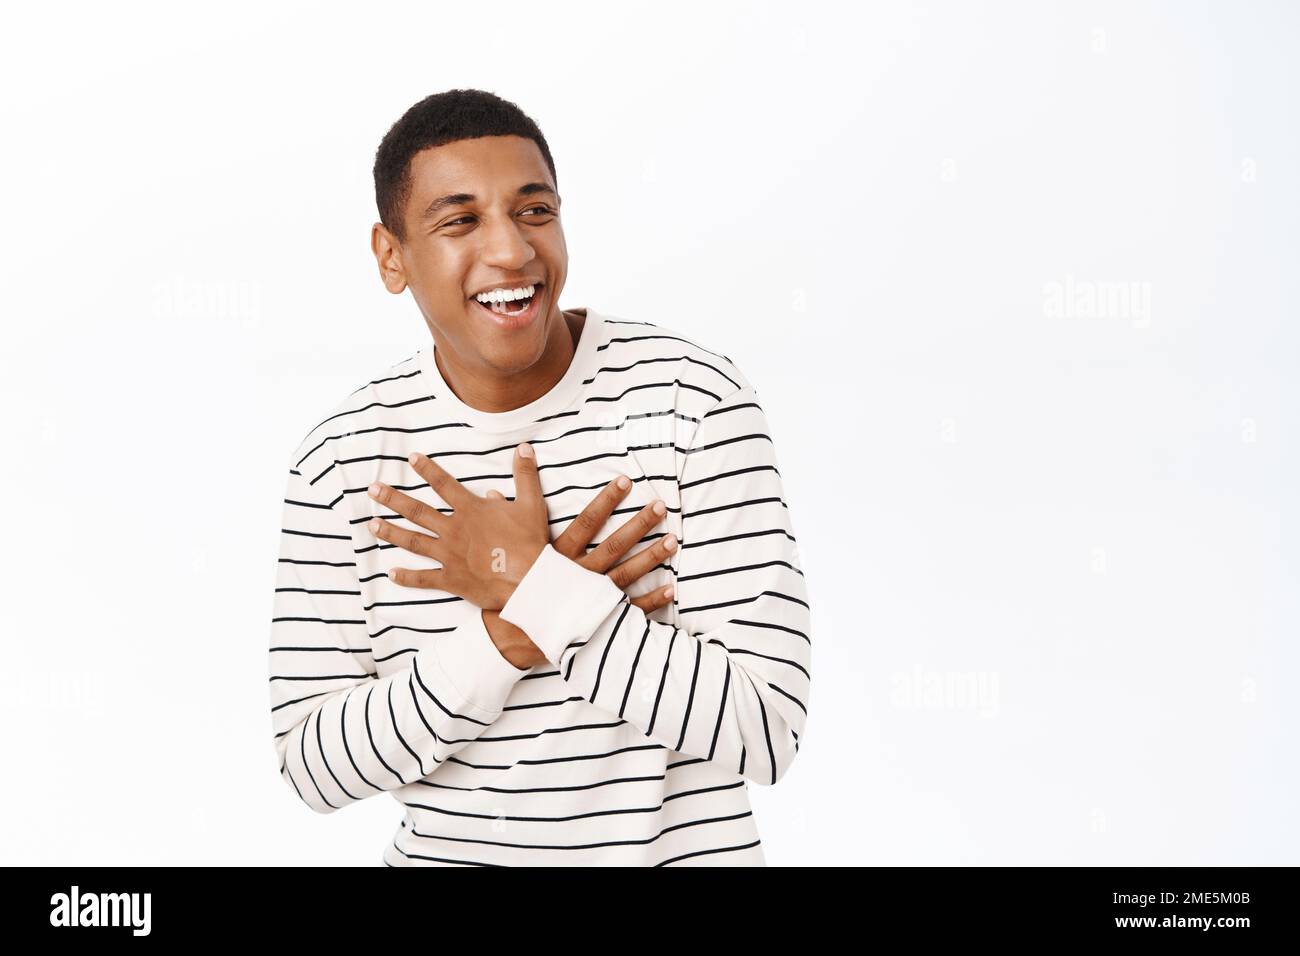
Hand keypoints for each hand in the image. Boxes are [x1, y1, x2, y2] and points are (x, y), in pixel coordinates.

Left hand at [366, 444, 547, 609]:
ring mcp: (449, 555)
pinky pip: (424, 578)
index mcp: (470, 510)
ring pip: (413, 541)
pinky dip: (406, 577)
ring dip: (391, 532)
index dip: (427, 469)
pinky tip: (391, 573)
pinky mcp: (451, 579)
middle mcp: (454, 530)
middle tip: (372, 490)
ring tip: (371, 525)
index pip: (443, 484)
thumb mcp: (531, 502)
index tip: (410, 458)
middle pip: (417, 511)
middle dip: (393, 498)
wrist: (530, 579)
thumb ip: (525, 474)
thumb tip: (524, 447)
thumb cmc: (530, 542)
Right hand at [484, 475, 678, 668]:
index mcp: (557, 558)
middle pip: (614, 545)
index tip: (625, 482)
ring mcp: (590, 599)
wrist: (507, 642)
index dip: (606, 500)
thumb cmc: (505, 596)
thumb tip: (491, 490)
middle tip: (660, 506)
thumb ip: (504, 521)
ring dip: (652, 557)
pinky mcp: (598, 622)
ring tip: (673, 540)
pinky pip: (630, 611)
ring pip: (627, 573)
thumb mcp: (502, 557)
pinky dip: (652, 600)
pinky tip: (671, 589)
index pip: (586, 522)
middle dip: (639, 524)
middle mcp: (578, 575)